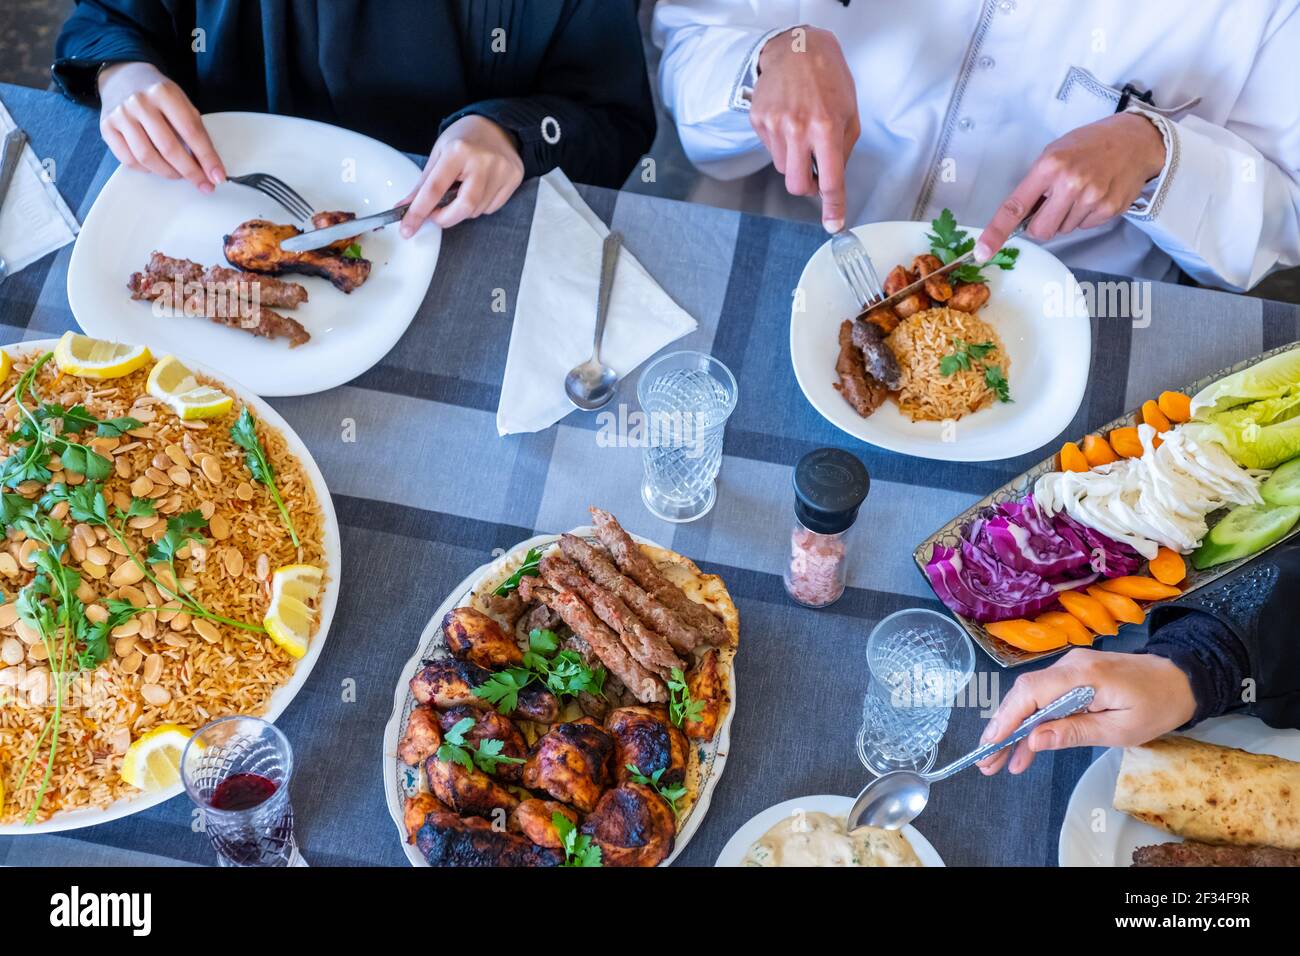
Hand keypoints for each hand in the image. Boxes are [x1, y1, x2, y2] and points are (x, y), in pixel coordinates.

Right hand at [98, 62, 224, 191]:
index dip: (207, 158)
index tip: (217, 177)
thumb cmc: (158, 95)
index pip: (190, 131)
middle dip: (190, 172)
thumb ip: (195, 131)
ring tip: (179, 174)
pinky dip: (146, 169)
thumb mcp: (181, 102)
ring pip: (147, 157)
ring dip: (168, 173)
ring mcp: (120, 115)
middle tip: (202, 184)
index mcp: (164, 93)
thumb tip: (210, 167)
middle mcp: (139, 102)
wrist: (123, 76)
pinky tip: (156, 166)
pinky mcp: (106, 127)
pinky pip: (128, 160)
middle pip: (169, 148)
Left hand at [399, 115, 523, 235]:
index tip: (408, 228)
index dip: (419, 212)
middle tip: (436, 214)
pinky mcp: (514, 178)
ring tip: (463, 189)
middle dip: (446, 218)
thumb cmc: (465, 139)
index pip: (435, 189)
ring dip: (463, 209)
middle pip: (464, 207)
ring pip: (477, 210)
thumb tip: (407, 207)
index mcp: (458, 151)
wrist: (496, 126)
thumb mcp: (439, 153)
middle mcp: (483, 161)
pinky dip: (480, 206)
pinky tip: (479, 188)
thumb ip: (424, 183)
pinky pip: (492, 208)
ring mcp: (502, 171)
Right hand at [751, 25, 859, 232]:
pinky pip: (770, 149)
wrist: (797, 49)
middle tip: (815, 172)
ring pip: (783, 169)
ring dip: (794, 161)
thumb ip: (843, 150)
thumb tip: (832, 181)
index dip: (832, 206)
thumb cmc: (828, 78)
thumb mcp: (849, 113)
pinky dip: (781, 144)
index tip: (833, 224)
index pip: (830, 180)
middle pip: (797, 185)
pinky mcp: (758, 120)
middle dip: (807, 186)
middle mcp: (797, 129)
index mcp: (826, 128)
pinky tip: (787, 120)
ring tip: (801, 132)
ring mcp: (774, 125)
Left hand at [975, 112, 1166, 259]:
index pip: (1015, 206)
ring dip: (1066, 217)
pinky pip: (1084, 227)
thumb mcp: (1055, 153)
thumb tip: (1020, 217)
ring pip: (1063, 230)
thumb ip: (1036, 184)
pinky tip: (1095, 194)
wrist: (1135, 140)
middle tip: (1053, 203)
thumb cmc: (1089, 144)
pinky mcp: (1109, 209)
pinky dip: (1085, 216)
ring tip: (1081, 191)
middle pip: (1040, 231)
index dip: (996, 232)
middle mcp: (1070, 183)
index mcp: (1049, 167)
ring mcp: (1092, 198)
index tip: (982, 251)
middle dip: (1041, 224)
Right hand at [976, 649, 1194, 775]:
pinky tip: (1025, 748)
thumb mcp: (1121, 730)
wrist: (1180, 679)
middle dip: (1002, 728)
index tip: (990, 743)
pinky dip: (1032, 722)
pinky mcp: (1073, 676)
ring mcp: (1070, 669)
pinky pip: (1045, 697)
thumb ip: (1075, 732)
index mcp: (1083, 676)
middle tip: (985, 761)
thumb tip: (1034, 741)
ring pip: (1030, 697)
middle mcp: (1070, 665)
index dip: (1006, 718)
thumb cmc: (1158, 706)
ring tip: (997, 761)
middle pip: (1023, 694)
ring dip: (1013, 728)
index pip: (1031, 692)